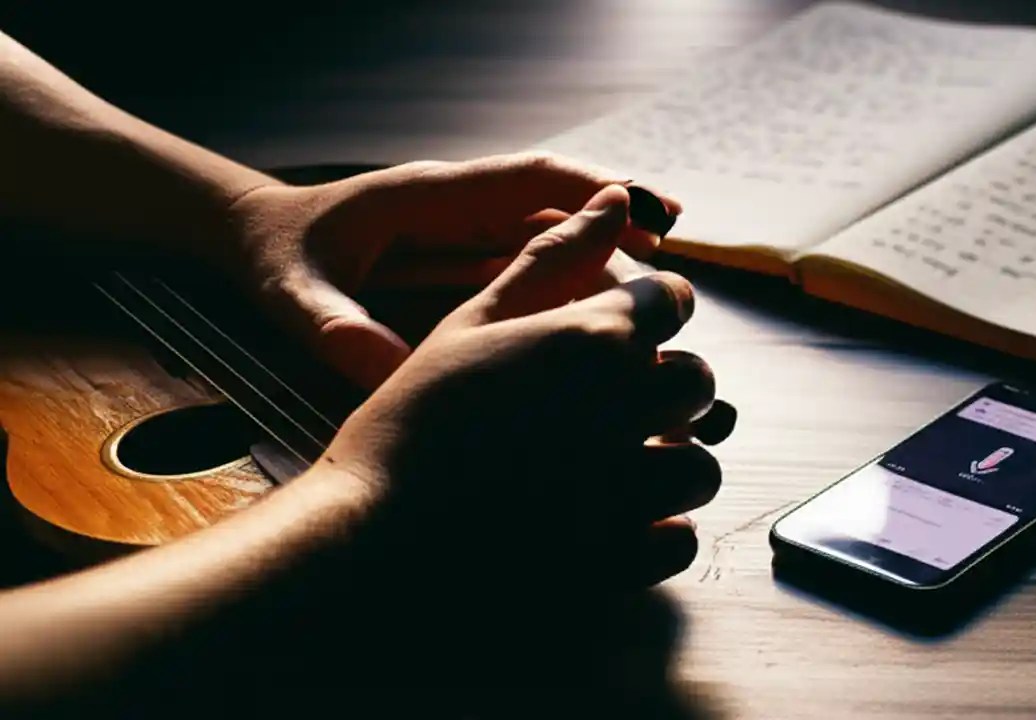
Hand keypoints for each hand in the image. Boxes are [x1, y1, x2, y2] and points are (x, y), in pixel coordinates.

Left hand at [224, 152, 680, 388]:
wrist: (254, 243)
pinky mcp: (467, 261)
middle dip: (618, 219)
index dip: (592, 190)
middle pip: (558, 202)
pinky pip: (533, 265)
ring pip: (554, 234)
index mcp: (431, 196)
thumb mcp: (292, 292)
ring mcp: (467, 233)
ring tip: (658, 290)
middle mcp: (461, 208)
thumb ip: (332, 323)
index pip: (529, 179)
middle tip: (673, 251)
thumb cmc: (275, 258)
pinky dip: (575, 283)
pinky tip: (604, 321)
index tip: (645, 211)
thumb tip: (381, 367)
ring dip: (605, 254)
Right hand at [323, 185, 725, 587]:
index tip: (620, 334)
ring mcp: (629, 491)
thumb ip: (550, 259)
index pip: (672, 301)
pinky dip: (656, 534)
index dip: (648, 313)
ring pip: (700, 466)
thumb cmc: (410, 422)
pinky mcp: (624, 561)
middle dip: (666, 389)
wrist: (370, 539)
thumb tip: (615, 199)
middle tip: (611, 406)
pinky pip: (680, 542)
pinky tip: (605, 526)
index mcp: (592, 339)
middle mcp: (625, 408)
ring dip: (667, 465)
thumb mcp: (471, 324)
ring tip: (607, 470)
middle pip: (698, 381)